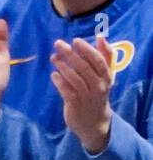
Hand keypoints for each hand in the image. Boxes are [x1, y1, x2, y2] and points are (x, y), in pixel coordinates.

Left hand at [51, 37, 113, 152]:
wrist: (94, 122)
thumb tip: (101, 37)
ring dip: (63, 66)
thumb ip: (104, 57)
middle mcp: (98, 86)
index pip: (99, 61)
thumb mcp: (104, 76)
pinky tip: (53, 74)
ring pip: (75, 79)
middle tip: (58, 43)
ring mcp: (87, 96)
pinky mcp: (75, 105)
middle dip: (71, 54)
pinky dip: (60, 82)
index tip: (76, 40)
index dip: (87, 50)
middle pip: (85, 68)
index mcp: (106, 77)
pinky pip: (67, 91)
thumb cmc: (96, 92)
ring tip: (53, 57)